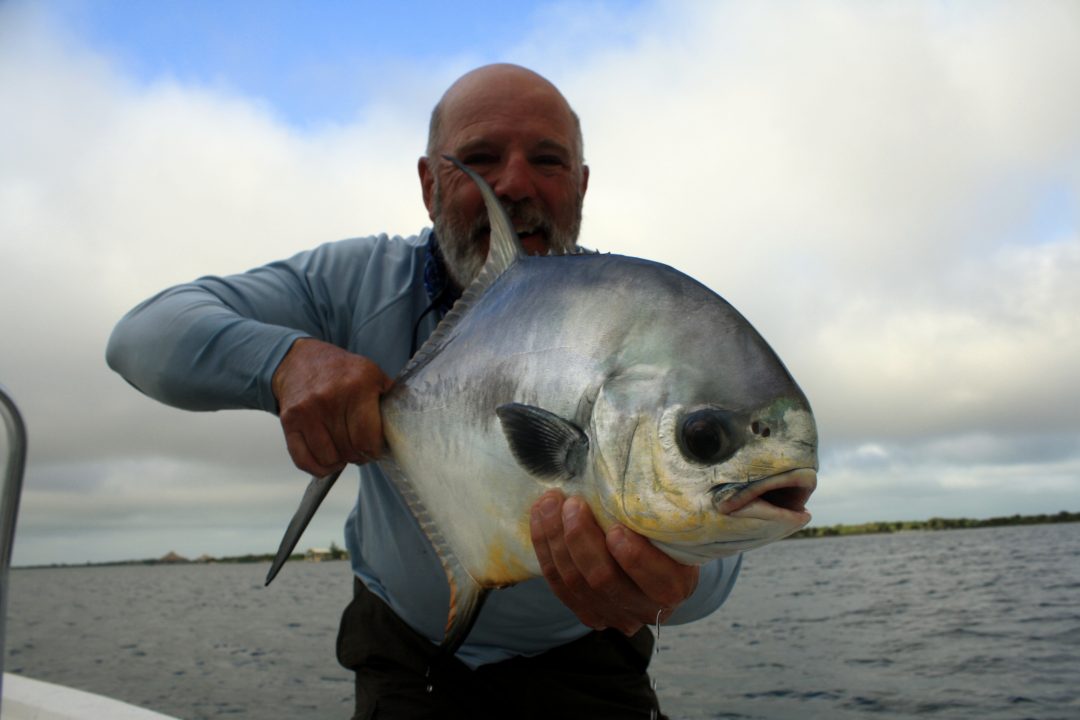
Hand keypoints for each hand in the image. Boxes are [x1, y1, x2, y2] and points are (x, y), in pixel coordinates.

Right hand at [271, 338, 392, 475]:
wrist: (298, 360)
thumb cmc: (341, 371)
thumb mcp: (372, 374)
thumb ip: (390, 399)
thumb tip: (406, 428)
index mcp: (357, 386)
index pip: (368, 438)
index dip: (375, 450)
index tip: (376, 448)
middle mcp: (330, 398)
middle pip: (350, 450)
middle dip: (360, 455)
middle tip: (361, 449)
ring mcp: (306, 410)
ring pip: (329, 459)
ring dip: (339, 461)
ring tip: (344, 449)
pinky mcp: (289, 421)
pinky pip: (304, 460)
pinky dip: (318, 467)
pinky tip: (327, 458)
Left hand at [530, 490, 699, 634]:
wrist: (655, 567)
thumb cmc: (663, 535)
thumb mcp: (672, 526)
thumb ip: (654, 515)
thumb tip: (629, 480)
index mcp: (674, 586)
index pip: (657, 580)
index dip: (635, 558)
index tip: (615, 529)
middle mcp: (645, 608)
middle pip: (604, 579)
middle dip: (580, 539)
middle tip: (572, 503)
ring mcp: (613, 615)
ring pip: (574, 582)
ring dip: (555, 539)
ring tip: (549, 503)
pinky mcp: (588, 614)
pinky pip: (558, 585)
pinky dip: (545, 550)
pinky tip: (539, 520)